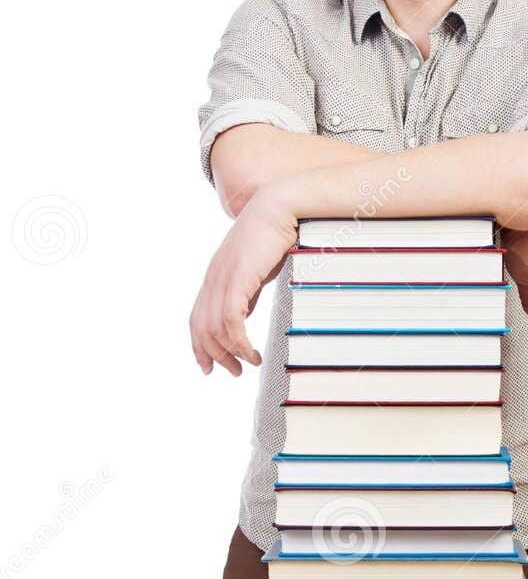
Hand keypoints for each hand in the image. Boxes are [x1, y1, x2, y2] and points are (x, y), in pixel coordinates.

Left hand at [190, 185, 296, 375]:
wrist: (279, 206)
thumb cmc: (274, 232)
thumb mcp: (257, 267)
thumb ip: (247, 290)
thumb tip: (244, 312)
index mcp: (216, 276)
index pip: (197, 318)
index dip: (199, 345)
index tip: (209, 364)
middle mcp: (213, 279)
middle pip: (200, 328)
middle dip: (213, 355)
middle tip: (231, 372)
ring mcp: (223, 279)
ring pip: (213, 329)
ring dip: (229, 353)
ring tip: (247, 365)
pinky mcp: (237, 280)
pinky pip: (230, 321)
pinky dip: (239, 342)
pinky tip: (251, 352)